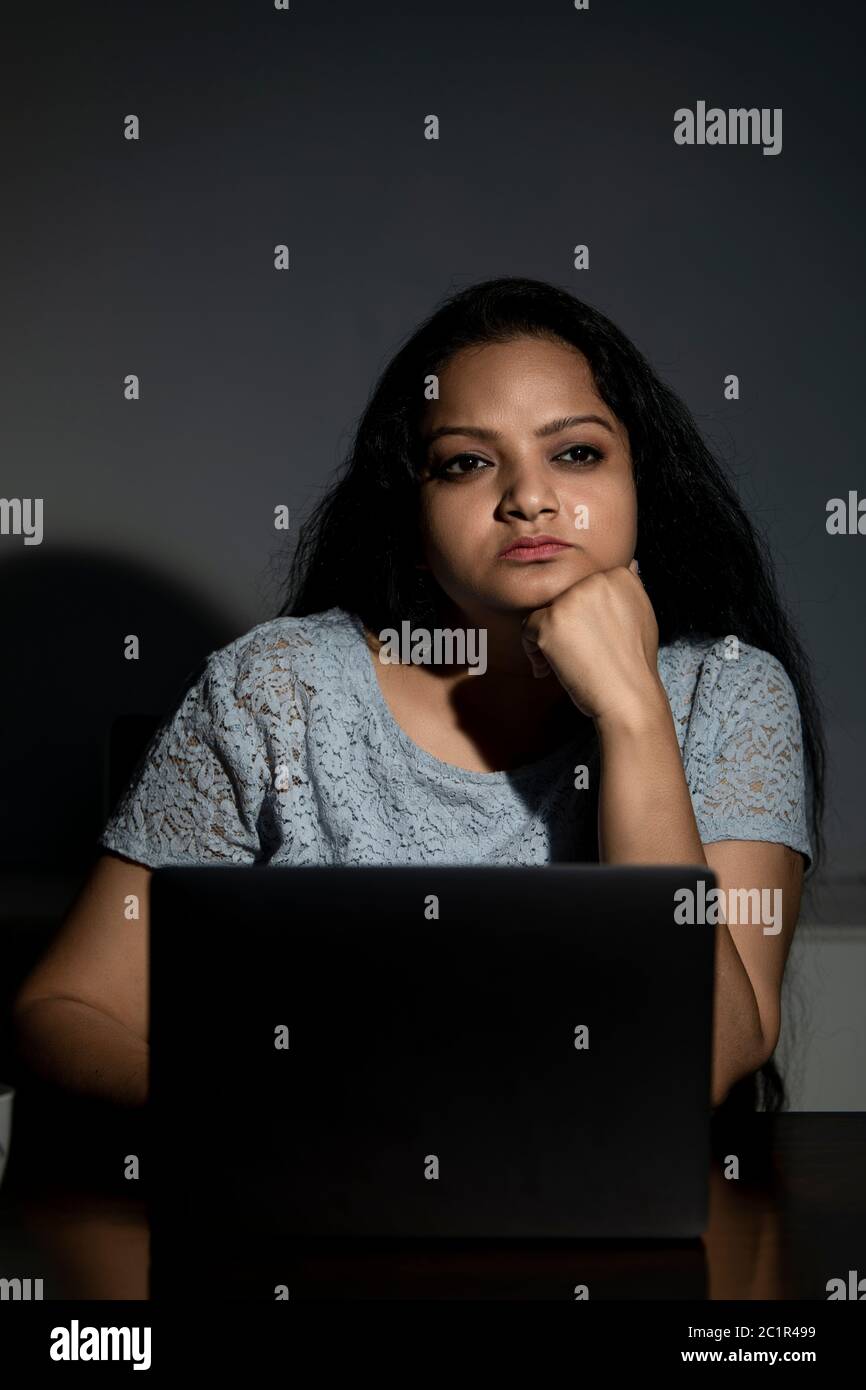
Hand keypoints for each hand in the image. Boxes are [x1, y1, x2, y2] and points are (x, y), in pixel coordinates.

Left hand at [520, 559, 661, 720]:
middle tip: (577, 655)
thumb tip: (631, 564)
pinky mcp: (551, 620)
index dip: (582, 617)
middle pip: (562, 597)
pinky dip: (533, 651)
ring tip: (563, 663)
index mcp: (619, 576)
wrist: (628, 696)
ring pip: (543, 611)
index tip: (591, 640)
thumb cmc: (633, 664)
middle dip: (563, 627)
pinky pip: (528, 628)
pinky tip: (549, 668)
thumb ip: (630, 590)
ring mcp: (572, 599)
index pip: (583, 588)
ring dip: (546, 638)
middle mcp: (595, 580)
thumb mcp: (642, 616)